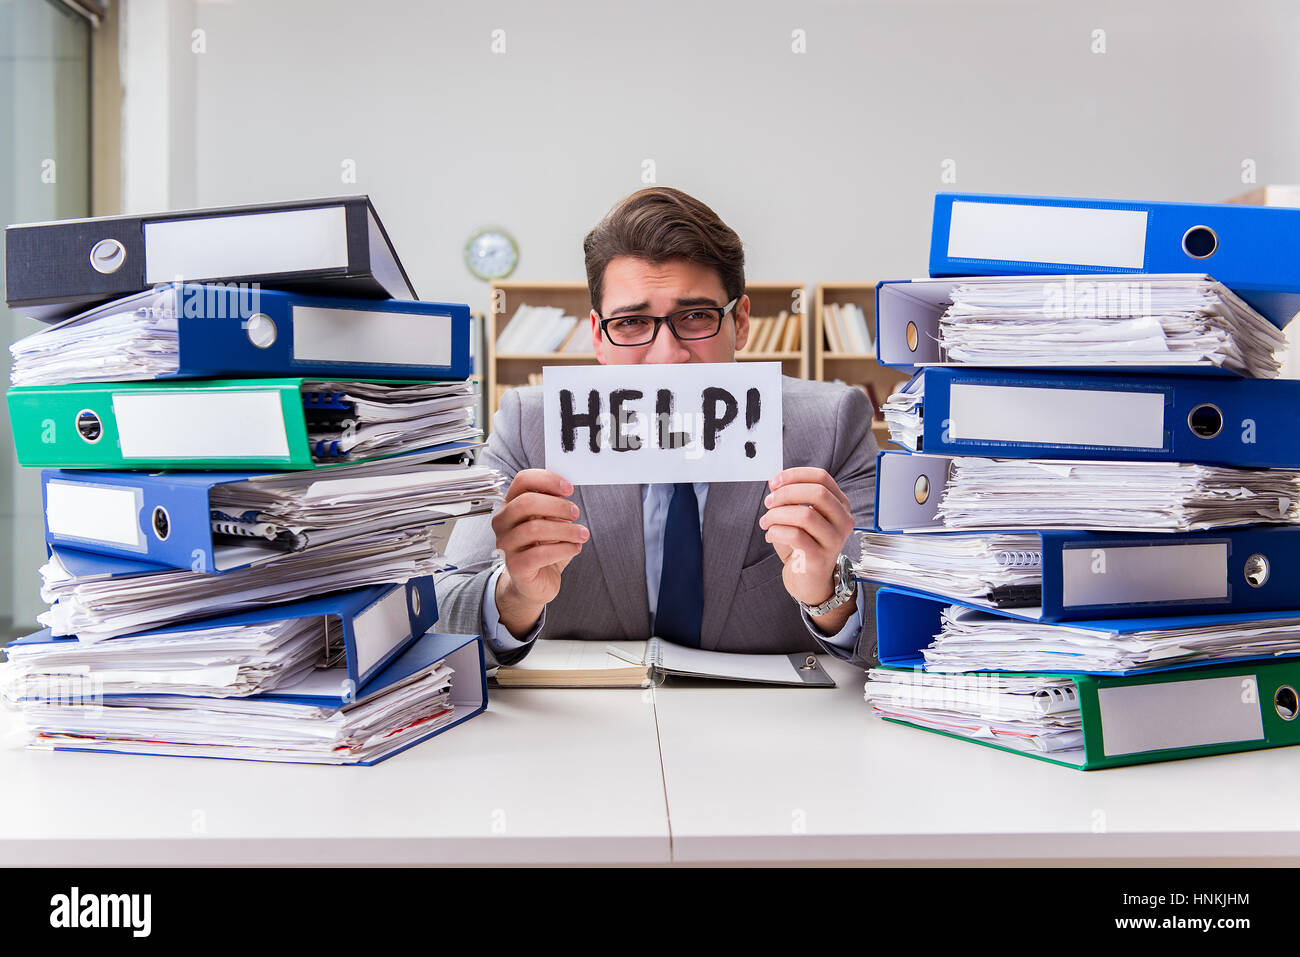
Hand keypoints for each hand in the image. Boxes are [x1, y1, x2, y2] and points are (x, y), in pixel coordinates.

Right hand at [491, 469, 587, 630]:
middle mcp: (503, 522)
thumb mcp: (550, 522)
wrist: (535, 583)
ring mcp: (505, 544)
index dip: (547, 479)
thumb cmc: (544, 548)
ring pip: (534, 528)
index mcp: (511, 505)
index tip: (569, 489)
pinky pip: (539, 554)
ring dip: (565, 530)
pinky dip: (563, 549)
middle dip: (557, 506)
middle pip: (526, 502)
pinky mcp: (515, 566)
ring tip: (582, 534)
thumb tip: (566, 492)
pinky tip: (575, 548)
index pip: (522, 480)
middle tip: (575, 513)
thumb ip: (554, 506)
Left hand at [758, 466, 854, 607]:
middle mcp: (843, 521)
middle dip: (786, 494)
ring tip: (766, 522)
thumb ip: (790, 498)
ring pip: (805, 515)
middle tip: (768, 502)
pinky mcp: (821, 558)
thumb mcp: (798, 516)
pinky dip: (777, 532)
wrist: (809, 580)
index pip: (821, 477)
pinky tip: (770, 535)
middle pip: (817, 493)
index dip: (795, 475)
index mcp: (840, 505)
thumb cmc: (803, 545)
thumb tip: (776, 483)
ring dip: (777, 515)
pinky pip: (796, 536)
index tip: (774, 482)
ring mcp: (835, 540)